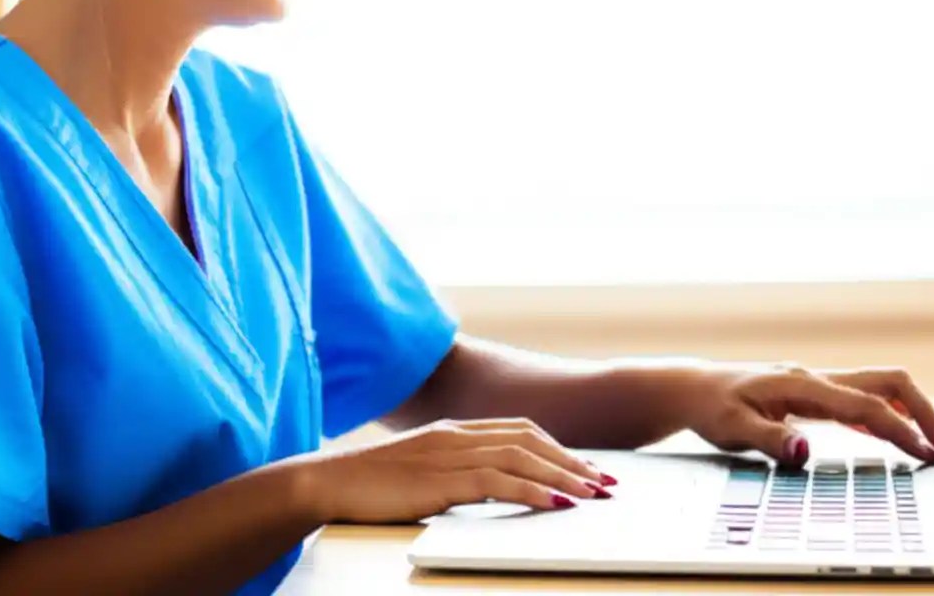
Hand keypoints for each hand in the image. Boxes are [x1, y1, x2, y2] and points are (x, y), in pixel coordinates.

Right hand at [290, 418, 613, 523]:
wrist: (327, 483)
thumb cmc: (369, 484)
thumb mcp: (418, 470)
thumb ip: (452, 471)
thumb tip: (486, 486)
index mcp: (453, 430)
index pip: (519, 429)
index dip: (557, 447)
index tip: (585, 466)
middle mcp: (457, 435)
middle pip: (529, 439)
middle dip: (573, 460)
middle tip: (606, 481)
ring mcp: (449, 454)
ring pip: (522, 457)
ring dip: (564, 475)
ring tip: (594, 494)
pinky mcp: (442, 479)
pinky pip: (499, 482)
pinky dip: (534, 490)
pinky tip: (557, 503)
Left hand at [682, 365, 933, 465]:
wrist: (691, 390)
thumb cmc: (710, 407)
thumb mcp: (732, 428)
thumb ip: (770, 439)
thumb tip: (805, 450)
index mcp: (802, 385)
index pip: (866, 406)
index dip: (902, 430)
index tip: (929, 454)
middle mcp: (816, 379)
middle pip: (887, 384)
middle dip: (924, 412)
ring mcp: (816, 384)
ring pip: (878, 388)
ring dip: (911, 412)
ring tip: (933, 446)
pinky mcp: (812, 394)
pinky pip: (860, 399)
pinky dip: (886, 415)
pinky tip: (896, 435)